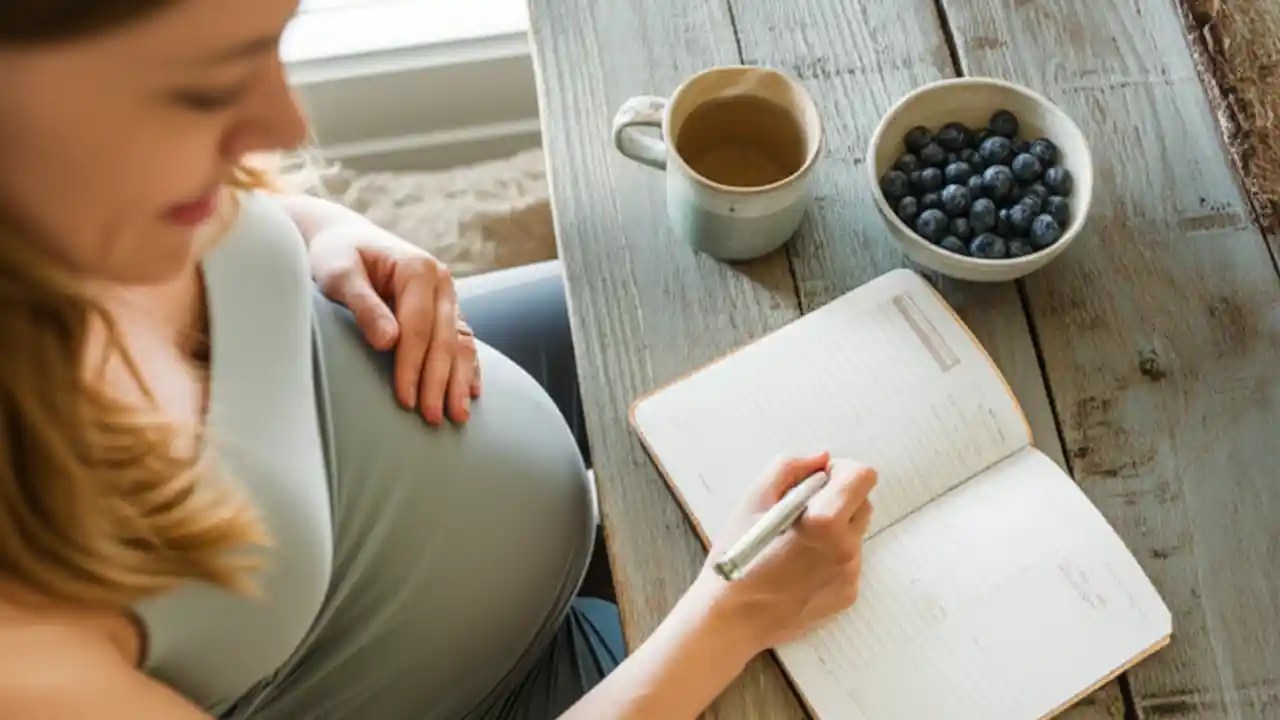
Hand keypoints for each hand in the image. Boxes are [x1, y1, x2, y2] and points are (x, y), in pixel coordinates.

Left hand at [307, 221, 480, 424]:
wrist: (345, 238)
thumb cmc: (337, 255)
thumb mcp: (339, 274)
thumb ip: (363, 306)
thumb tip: (388, 342)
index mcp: (418, 268)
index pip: (418, 327)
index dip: (412, 365)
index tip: (405, 399)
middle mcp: (441, 282)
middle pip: (444, 339)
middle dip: (438, 382)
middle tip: (431, 418)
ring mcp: (447, 296)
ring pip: (461, 343)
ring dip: (459, 381)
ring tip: (457, 416)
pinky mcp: (445, 309)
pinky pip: (463, 341)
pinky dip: (467, 367)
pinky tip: (471, 392)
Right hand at [694, 452, 875, 654]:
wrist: (731, 619)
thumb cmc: (737, 558)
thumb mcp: (753, 500)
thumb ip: (790, 468)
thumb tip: (821, 459)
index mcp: (825, 523)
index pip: (863, 476)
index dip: (840, 471)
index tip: (817, 480)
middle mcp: (846, 550)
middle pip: (863, 503)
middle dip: (838, 498)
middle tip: (802, 510)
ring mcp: (849, 576)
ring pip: (855, 533)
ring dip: (834, 528)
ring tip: (796, 541)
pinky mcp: (847, 595)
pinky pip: (848, 561)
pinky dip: (830, 556)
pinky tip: (798, 566)